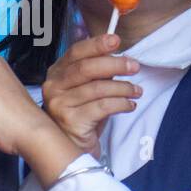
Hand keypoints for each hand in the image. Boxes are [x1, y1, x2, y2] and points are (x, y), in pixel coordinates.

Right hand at [41, 34, 141, 156]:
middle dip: (114, 64)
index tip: (116, 40)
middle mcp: (53, 87)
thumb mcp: (87, 91)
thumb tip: (121, 58)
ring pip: (97, 88)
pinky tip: (129, 105)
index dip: (96, 44)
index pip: (76, 52)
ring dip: (123, 87)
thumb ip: (97, 74)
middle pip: (86, 68)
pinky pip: (102, 107)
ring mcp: (59, 104)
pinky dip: (121, 103)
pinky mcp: (71, 121)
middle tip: (134, 66)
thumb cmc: (82, 117)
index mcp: (56, 73)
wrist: (72, 150)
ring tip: (136, 91)